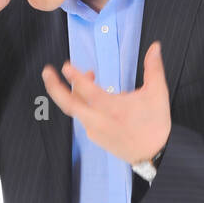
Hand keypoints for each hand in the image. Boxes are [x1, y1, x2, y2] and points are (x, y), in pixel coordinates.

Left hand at [41, 41, 171, 163]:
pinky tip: (92, 96)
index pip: (86, 90)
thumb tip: (155, 47)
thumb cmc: (155, 124)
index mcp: (111, 108)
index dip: (74, 76)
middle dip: (54, 87)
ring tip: (87, 76)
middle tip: (46, 71)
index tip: (65, 66)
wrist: (154, 155)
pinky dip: (82, 104)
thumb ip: (154, 68)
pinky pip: (83, 117)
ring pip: (76, 109)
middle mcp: (97, 120)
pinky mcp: (94, 137)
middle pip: (68, 104)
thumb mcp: (157, 94)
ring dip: (75, 92)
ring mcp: (93, 130)